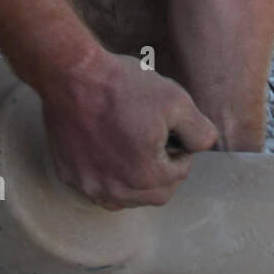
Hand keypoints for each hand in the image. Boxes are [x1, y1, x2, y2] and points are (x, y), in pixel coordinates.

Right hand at [41, 51, 218, 208]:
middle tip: (158, 142)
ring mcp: (89, 186)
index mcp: (145, 176)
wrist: (73, 75)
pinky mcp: (69, 176)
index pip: (179, 174)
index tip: (171, 132)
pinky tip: (110, 153)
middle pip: (155, 194)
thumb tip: (204, 146)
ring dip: (137, 182)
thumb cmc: (124, 86)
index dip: (182, 151)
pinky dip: (109, 178)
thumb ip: (200, 132)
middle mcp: (115, 190)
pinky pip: (97, 189)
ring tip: (135, 150)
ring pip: (126, 198)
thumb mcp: (177, 102)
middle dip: (163, 171)